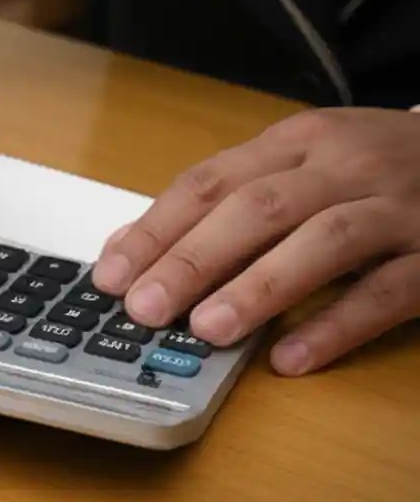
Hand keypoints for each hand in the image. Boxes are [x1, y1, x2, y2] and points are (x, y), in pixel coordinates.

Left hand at [91, 107, 419, 375]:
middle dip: (193, 260)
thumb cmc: (376, 170)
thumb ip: (221, 202)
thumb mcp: (301, 165)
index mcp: (298, 143)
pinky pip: (388, 291)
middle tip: (144, 308)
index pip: (210, 183)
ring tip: (209, 329)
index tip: (110, 276)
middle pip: (257, 208)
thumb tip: (127, 247)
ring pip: (323, 241)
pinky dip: (337, 324)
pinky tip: (292, 358)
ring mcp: (398, 208)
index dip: (156, 230)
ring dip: (260, 287)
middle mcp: (345, 166)